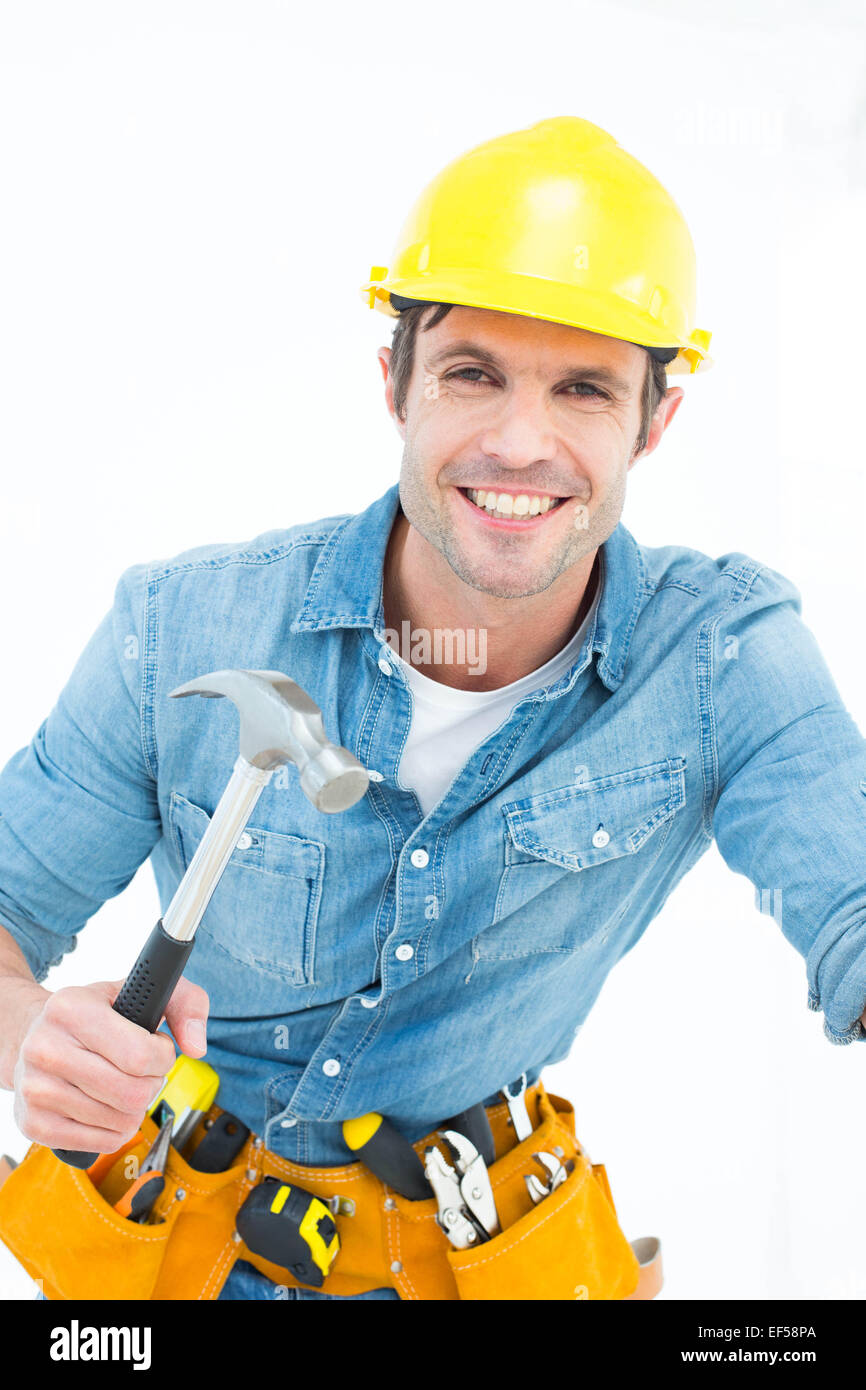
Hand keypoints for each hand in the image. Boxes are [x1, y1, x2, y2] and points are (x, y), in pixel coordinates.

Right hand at [11, 975, 208, 1154]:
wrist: (32, 1034)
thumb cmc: (95, 1013)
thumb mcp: (139, 990)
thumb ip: (186, 1003)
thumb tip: (197, 1047)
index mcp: (71, 1008)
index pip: (140, 1055)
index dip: (163, 1057)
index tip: (156, 1047)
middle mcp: (45, 1048)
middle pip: (132, 1094)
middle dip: (151, 1084)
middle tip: (141, 1070)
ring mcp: (35, 1089)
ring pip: (120, 1122)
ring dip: (134, 1108)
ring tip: (121, 1084)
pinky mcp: (34, 1123)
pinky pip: (101, 1143)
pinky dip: (116, 1130)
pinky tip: (107, 1106)